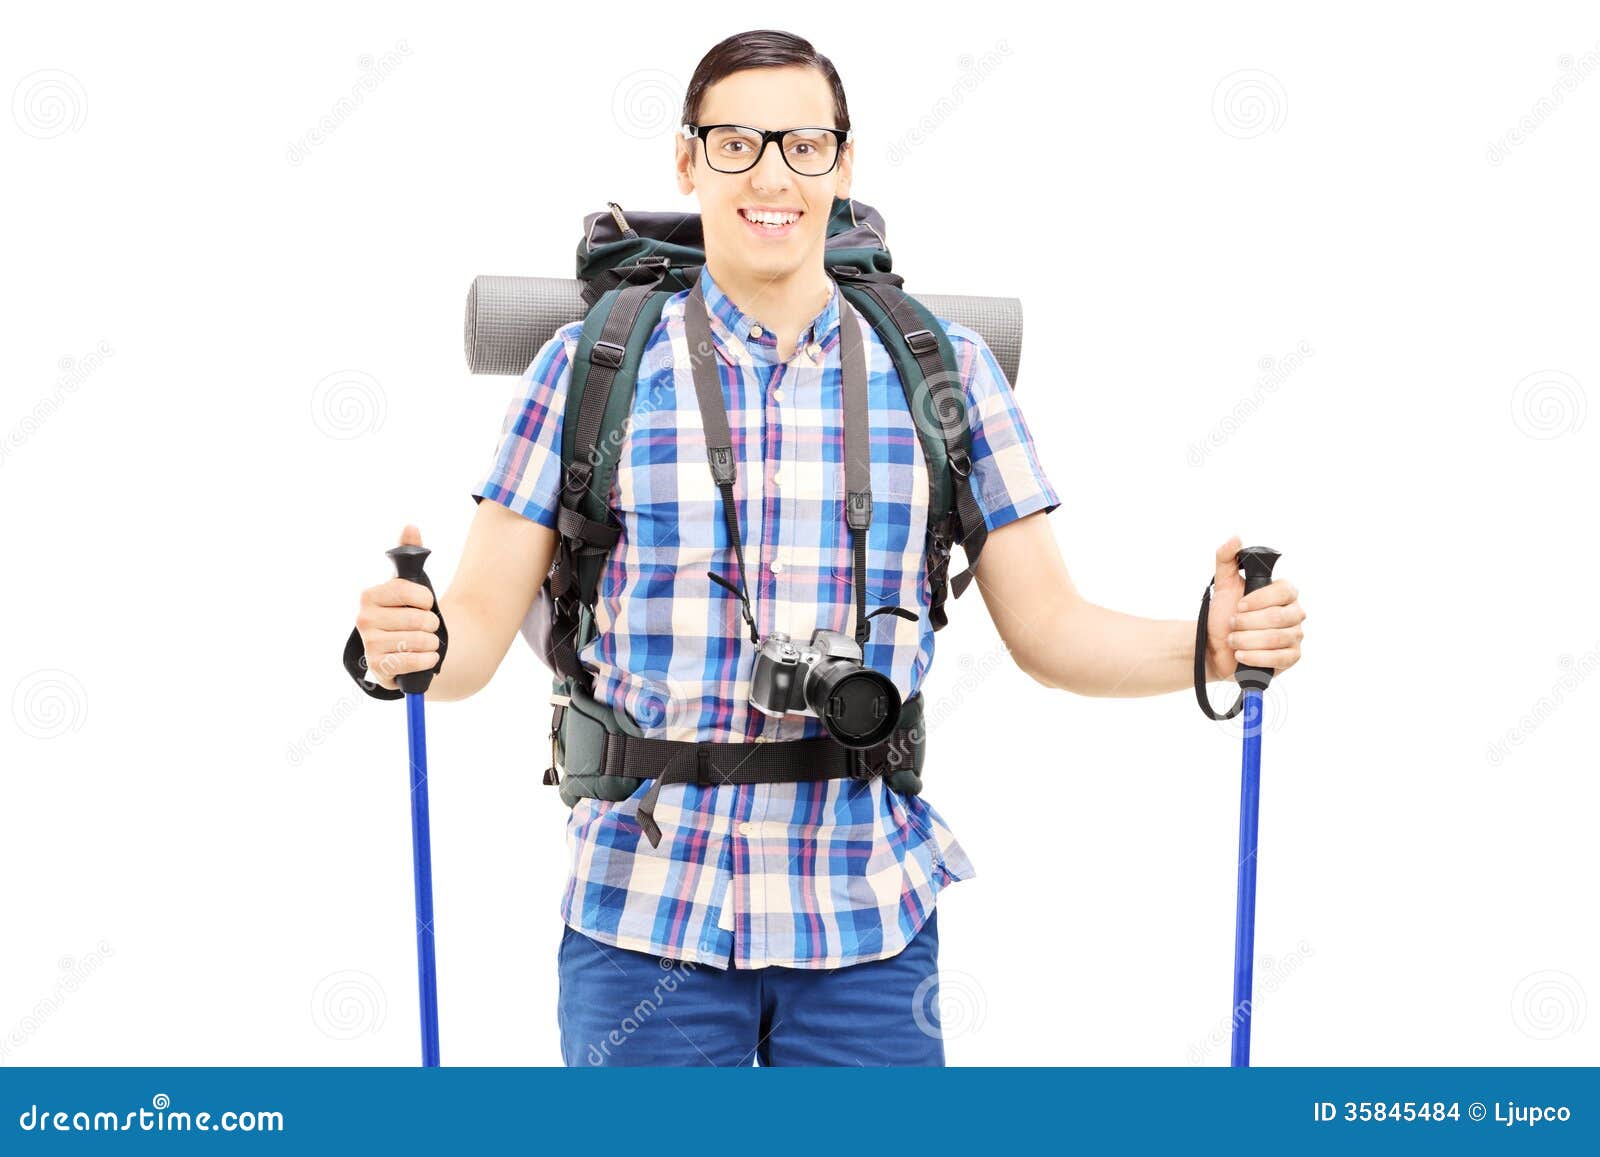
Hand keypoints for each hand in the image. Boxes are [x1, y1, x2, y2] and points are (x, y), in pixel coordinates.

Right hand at [355, 524, 441, 689]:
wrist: (407, 650)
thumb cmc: (407, 613)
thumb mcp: (409, 584)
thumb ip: (410, 555)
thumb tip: (410, 526)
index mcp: (369, 596)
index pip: (407, 590)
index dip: (425, 598)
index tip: (427, 603)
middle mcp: (363, 619)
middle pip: (417, 618)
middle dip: (431, 624)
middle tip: (426, 626)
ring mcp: (369, 644)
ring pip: (418, 640)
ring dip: (431, 643)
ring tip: (425, 642)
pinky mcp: (378, 668)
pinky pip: (413, 662)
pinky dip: (427, 660)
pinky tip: (426, 657)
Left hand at [1204, 535, 1305, 681]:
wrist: (1215, 646)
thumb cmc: (1223, 614)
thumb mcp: (1222, 584)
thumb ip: (1227, 558)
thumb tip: (1236, 538)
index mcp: (1284, 593)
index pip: (1284, 591)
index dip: (1259, 599)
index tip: (1238, 605)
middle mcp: (1295, 613)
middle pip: (1278, 617)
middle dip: (1248, 622)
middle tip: (1231, 624)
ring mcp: (1295, 636)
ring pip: (1277, 638)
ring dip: (1247, 640)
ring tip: (1232, 640)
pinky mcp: (1291, 657)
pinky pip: (1280, 659)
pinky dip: (1256, 657)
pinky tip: (1240, 655)